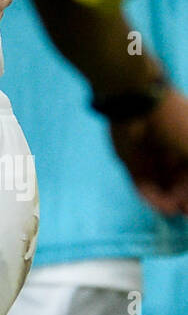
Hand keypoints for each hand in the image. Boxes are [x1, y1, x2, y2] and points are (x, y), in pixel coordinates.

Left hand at [110, 89, 187, 215]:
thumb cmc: (175, 121)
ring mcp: (152, 159)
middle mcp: (172, 152)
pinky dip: (151, 197)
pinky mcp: (132, 163)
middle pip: (178, 184)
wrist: (138, 103)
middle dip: (181, 199)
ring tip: (170, 210)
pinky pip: (143, 184)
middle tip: (183, 212)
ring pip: (161, 187)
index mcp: (187, 144)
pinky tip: (160, 206)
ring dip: (166, 202)